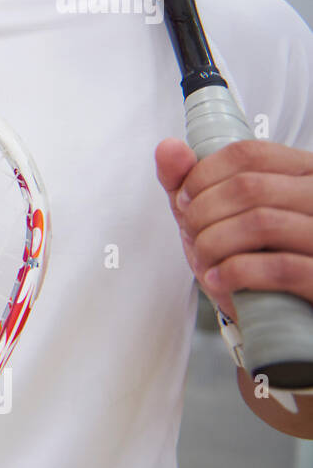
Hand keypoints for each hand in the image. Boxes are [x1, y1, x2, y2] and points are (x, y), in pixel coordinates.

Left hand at [154, 138, 312, 318]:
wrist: (282, 319)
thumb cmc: (252, 261)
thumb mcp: (216, 217)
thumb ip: (188, 181)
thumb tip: (168, 147)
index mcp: (305, 173)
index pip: (249, 154)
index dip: (203, 176)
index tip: (184, 201)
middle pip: (249, 187)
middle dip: (202, 214)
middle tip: (191, 235)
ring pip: (261, 223)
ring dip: (213, 243)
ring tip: (204, 259)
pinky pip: (278, 268)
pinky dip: (234, 272)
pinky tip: (219, 280)